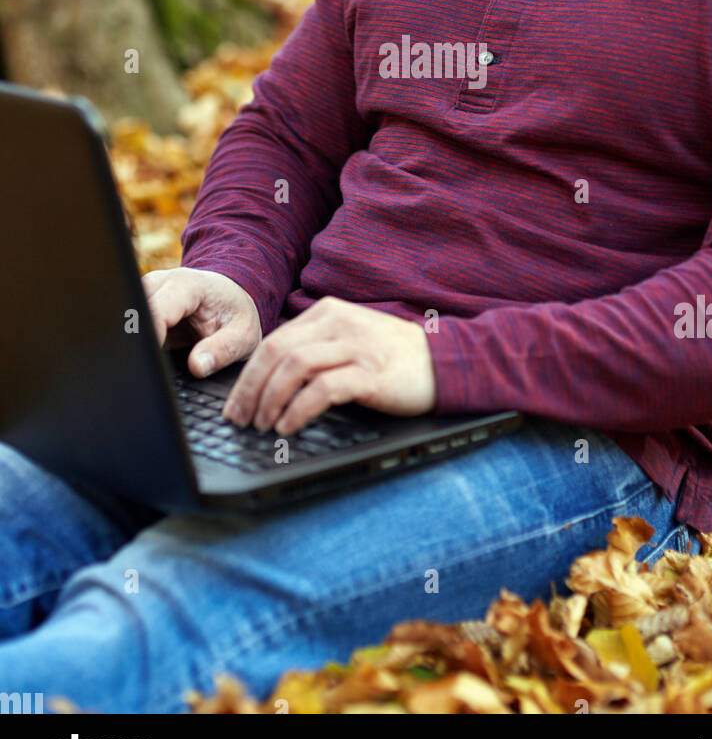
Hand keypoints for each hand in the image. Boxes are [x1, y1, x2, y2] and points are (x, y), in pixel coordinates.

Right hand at [142, 267, 262, 376]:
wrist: (228, 298)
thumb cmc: (233, 313)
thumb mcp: (243, 334)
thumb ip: (223, 349)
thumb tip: (198, 366)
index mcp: (186, 285)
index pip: (157, 309)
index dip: (151, 336)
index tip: (151, 363)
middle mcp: (160, 284)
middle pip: (133, 311)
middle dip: (137, 341)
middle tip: (146, 370)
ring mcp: (146, 294)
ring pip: (126, 318)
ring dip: (134, 343)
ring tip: (145, 366)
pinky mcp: (140, 308)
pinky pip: (130, 327)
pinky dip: (135, 344)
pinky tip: (143, 360)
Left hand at [222, 296, 436, 433]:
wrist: (448, 361)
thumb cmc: (394, 357)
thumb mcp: (350, 340)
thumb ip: (316, 347)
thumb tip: (270, 380)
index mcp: (328, 312)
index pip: (273, 342)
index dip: (247, 376)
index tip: (236, 404)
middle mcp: (339, 323)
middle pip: (276, 353)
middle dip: (250, 390)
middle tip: (240, 419)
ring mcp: (356, 346)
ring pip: (293, 368)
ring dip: (270, 401)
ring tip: (263, 425)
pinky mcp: (372, 373)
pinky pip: (322, 389)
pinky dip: (298, 410)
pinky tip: (289, 426)